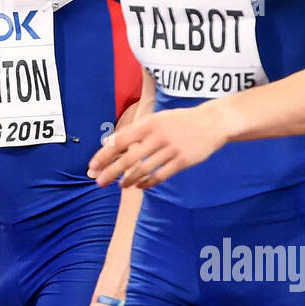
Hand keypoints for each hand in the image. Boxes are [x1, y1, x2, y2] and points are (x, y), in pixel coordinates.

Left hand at [87, 102, 230, 188]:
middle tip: (99, 182)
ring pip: (143, 169)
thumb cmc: (179, 121)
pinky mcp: (183, 160)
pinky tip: (140, 186)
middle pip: (128, 158)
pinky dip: (148, 182)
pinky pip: (161, 175)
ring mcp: (171, 148)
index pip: (119, 141)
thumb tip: (110, 143)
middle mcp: (157, 136)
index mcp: (148, 123)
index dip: (103, 155)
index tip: (92, 166)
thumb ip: (135, 131)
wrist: (212, 122)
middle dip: (110, 171)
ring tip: (120, 185)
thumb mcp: (156, 119)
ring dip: (129, 179)